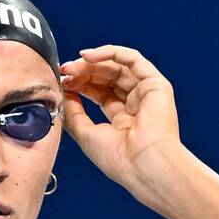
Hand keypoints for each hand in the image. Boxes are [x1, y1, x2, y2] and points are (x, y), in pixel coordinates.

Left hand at [59, 45, 182, 191]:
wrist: (144, 166)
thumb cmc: (120, 160)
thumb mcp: (86, 134)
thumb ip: (73, 113)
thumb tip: (63, 92)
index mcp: (123, 121)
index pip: (99, 93)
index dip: (80, 84)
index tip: (61, 82)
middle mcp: (136, 105)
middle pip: (106, 78)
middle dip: (83, 72)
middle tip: (64, 72)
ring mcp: (147, 94)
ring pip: (117, 67)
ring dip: (92, 63)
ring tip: (72, 67)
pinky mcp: (156, 85)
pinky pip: (132, 59)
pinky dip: (109, 52)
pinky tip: (88, 56)